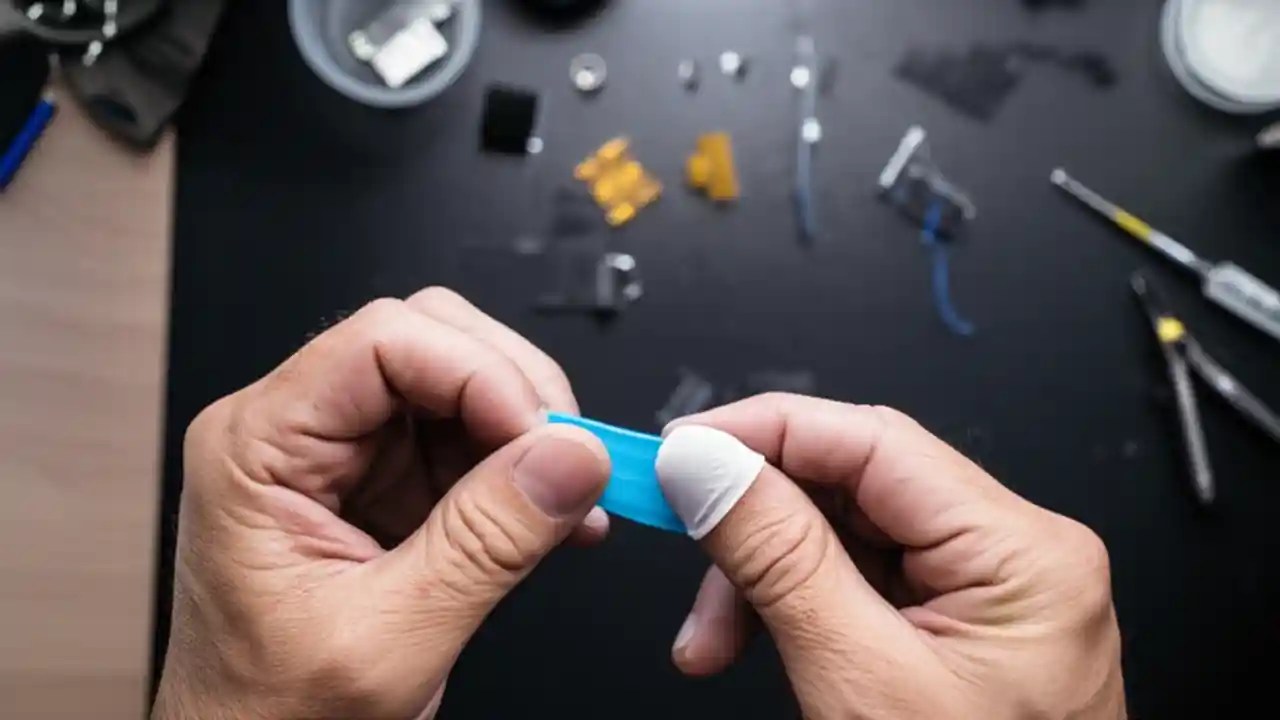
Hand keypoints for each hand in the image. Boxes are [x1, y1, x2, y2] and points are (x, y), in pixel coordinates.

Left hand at [153, 289, 611, 719]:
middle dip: (513, 392)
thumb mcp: (388, 640)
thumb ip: (487, 542)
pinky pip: (470, 442)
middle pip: (426, 343)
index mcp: (256, 449)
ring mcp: (344, 460)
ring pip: (460, 386)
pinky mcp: (386, 490)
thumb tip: (571, 455)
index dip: (477, 371)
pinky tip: (556, 515)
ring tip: (570, 498)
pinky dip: (525, 470)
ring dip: (530, 433)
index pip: (380, 342)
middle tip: (567, 457)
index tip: (544, 434)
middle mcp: (296, 437)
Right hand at [657, 395, 1124, 718]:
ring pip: (843, 533)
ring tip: (709, 643)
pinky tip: (749, 645)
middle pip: (853, 485)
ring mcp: (989, 593)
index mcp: (1024, 554)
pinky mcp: (957, 624)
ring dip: (760, 576)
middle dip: (754, 523)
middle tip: (680, 537)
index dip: (761, 432)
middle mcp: (1017, 557)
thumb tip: (709, 464)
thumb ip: (779, 559)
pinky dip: (790, 609)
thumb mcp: (858, 683)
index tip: (679, 449)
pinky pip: (857, 581)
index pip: (871, 440)